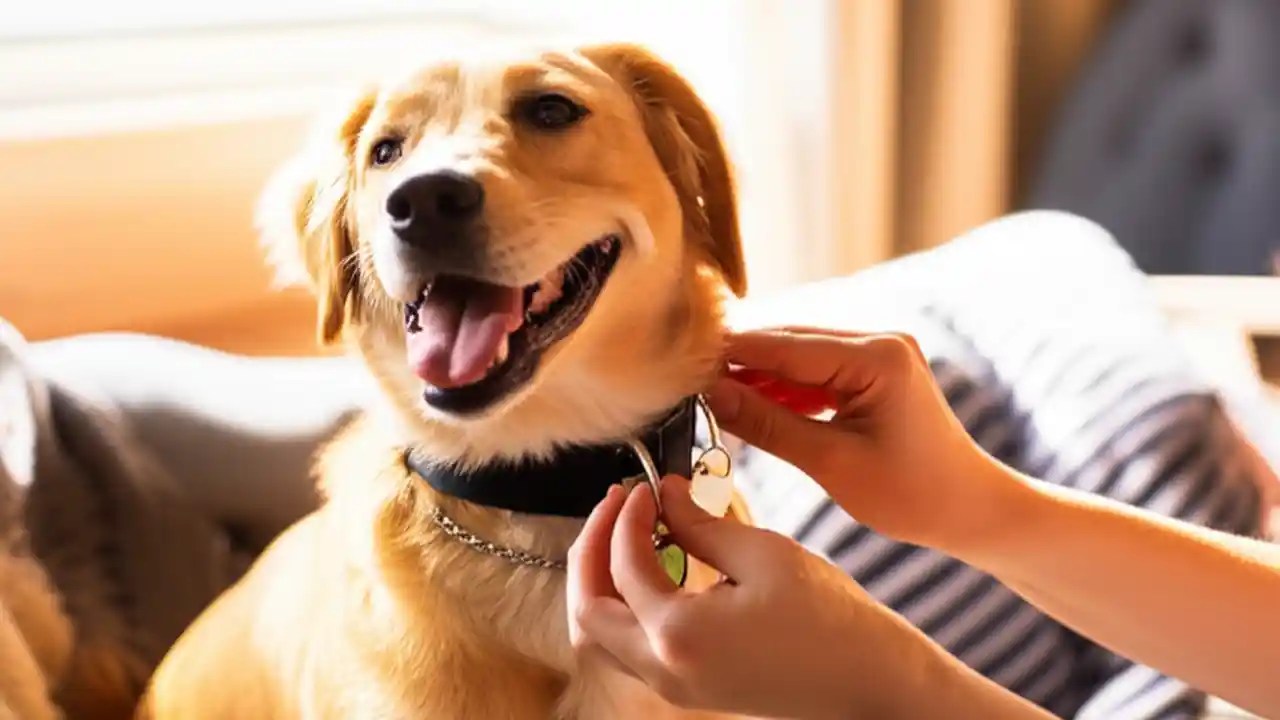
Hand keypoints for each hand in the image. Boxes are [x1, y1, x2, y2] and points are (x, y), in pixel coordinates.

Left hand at [566, 476, 956, 719]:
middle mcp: (665, 670)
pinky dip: (627, 607)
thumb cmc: (831, 621)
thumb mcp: (764, 555)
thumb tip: (661, 494)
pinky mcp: (691, 688)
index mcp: (678, 635)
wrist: (870, 682)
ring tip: (626, 535)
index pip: (623, 565)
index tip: (645, 485)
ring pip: (601, 638)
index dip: (626, 516)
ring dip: (602, 583)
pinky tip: (656, 567)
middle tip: (616, 506)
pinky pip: (631, 649)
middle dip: (591, 550)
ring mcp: (676, 686)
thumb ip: (700, 522)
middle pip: (588, 611)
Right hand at [709, 328, 1026, 554]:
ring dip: (756, 374)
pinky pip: (814, 369)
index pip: (785, 345)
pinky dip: (782, 387)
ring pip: (796, 353)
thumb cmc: (914, 495)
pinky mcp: (873, 369)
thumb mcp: (832, 463)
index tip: (680, 364)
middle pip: (788, 340)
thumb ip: (769, 424)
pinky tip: (748, 404)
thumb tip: (712, 395)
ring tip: (709, 397)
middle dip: (738, 361)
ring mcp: (878, 351)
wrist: (972, 509)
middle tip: (685, 381)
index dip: (730, 354)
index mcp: (877, 356)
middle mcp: (879, 340)